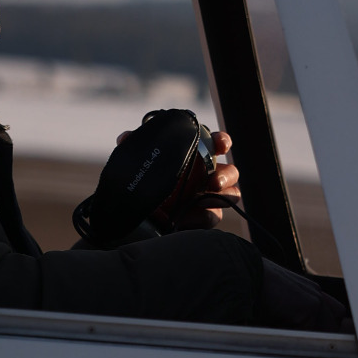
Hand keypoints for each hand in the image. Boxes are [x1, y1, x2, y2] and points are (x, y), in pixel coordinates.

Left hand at [113, 128, 239, 230]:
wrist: (135, 211)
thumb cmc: (144, 178)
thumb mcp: (137, 160)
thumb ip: (133, 145)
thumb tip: (125, 138)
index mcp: (194, 155)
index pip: (216, 144)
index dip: (222, 141)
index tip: (220, 144)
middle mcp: (205, 175)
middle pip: (231, 172)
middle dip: (226, 175)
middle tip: (213, 181)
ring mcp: (207, 197)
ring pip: (231, 195)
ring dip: (224, 196)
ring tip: (205, 200)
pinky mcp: (202, 217)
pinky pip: (212, 216)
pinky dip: (201, 217)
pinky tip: (186, 218)